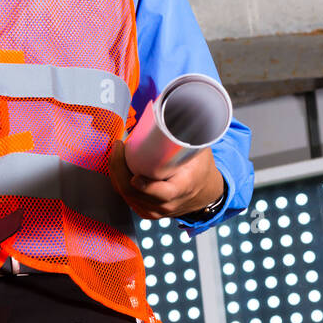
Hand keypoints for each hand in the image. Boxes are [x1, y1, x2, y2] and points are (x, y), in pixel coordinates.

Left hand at [108, 139, 224, 220]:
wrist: (205, 191)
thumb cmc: (200, 168)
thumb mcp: (199, 150)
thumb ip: (189, 133)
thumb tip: (174, 111)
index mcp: (182, 190)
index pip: (160, 193)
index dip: (144, 185)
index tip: (134, 173)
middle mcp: (167, 205)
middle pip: (134, 192)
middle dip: (119, 169)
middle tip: (118, 147)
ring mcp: (155, 211)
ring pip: (126, 195)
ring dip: (117, 173)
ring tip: (117, 151)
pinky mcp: (146, 211)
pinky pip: (126, 197)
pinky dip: (119, 181)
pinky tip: (118, 166)